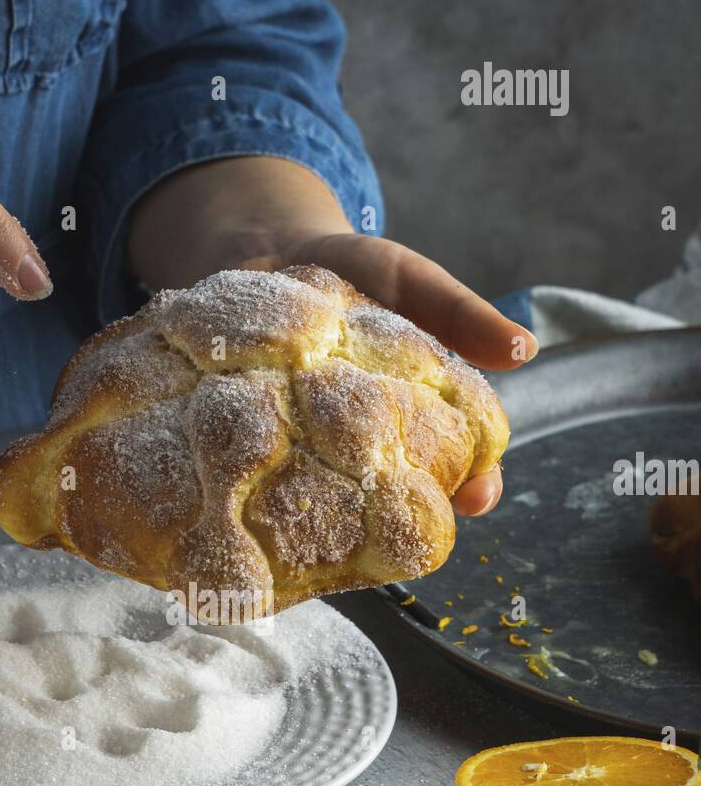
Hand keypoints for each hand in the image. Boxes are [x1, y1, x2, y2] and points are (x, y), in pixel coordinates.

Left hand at [128, 158, 538, 517]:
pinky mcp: (259, 444)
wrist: (266, 250)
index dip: (475, 482)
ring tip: (340, 535)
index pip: (460, 460)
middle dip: (409, 518)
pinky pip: (268, 476)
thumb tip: (526, 349)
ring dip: (335, 519)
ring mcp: (312, 449)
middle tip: (412, 531)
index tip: (479, 495)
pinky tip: (265, 504)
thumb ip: (460, 315)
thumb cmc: (354, 270)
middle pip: (399, 494)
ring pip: (334, 499)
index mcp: (419, 412)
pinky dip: (267, 491)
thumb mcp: (412, 282)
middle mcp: (368, 442)